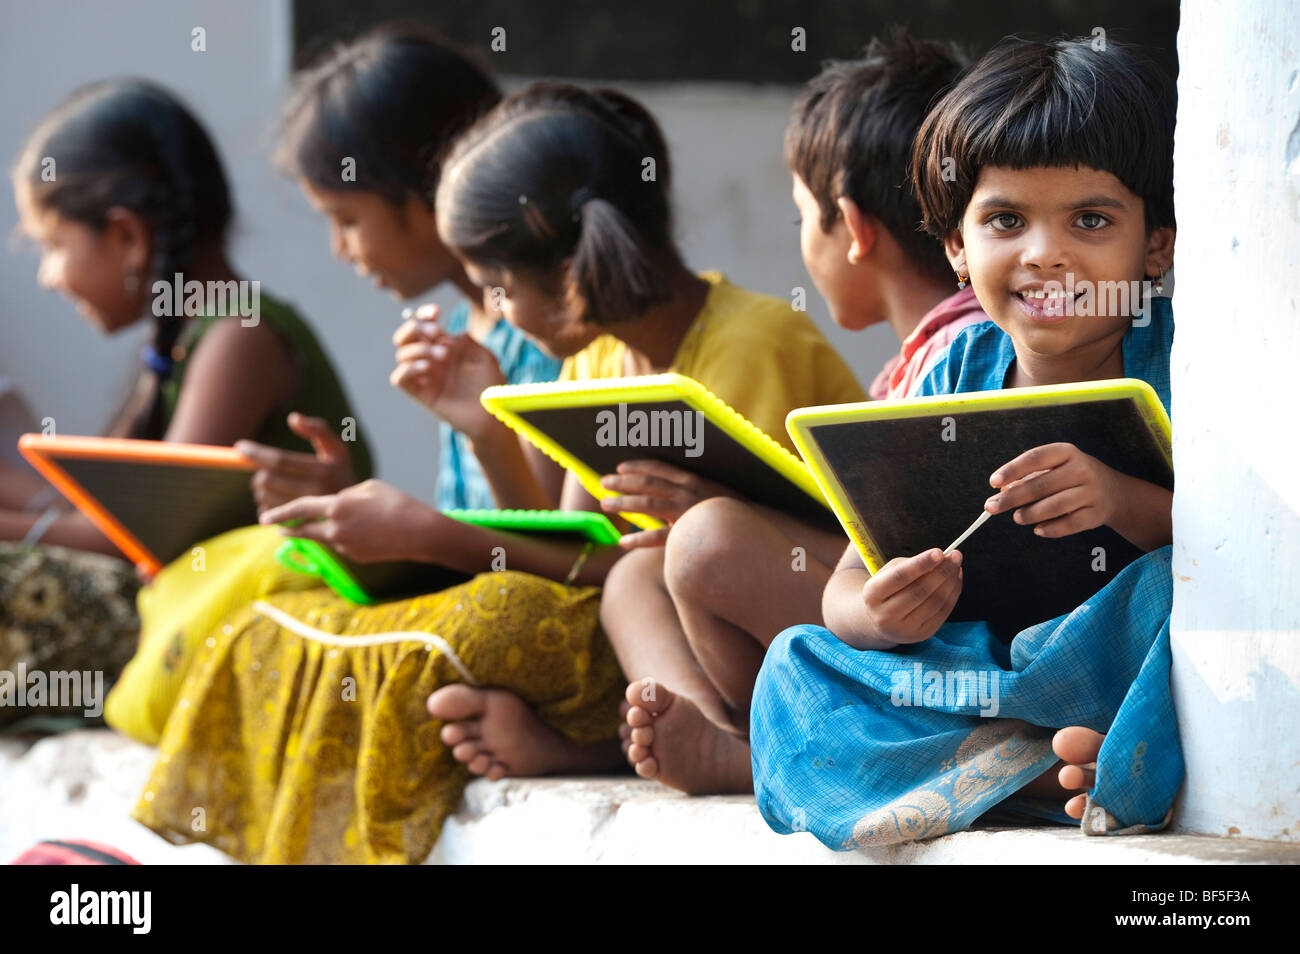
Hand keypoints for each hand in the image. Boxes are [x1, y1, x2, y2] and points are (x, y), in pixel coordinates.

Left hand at [237, 413, 356, 514]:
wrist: (358, 514)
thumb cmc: (341, 474)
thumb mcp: (338, 450)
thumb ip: (318, 430)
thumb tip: (293, 418)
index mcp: (323, 470)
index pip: (280, 461)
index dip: (257, 453)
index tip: (240, 447)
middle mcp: (315, 492)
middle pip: (267, 479)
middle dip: (259, 472)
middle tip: (263, 470)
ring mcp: (306, 513)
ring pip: (264, 496)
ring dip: (261, 488)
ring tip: (273, 484)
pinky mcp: (297, 526)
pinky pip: (266, 511)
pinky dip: (264, 503)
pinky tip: (276, 498)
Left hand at [260, 479, 437, 563]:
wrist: (419, 532)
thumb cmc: (396, 502)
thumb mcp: (368, 487)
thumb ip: (345, 494)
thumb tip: (336, 504)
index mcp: (336, 505)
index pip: (300, 508)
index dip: (281, 512)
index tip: (264, 517)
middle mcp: (335, 528)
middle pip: (303, 530)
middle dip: (287, 528)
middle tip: (274, 527)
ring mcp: (345, 545)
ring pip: (322, 538)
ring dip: (311, 533)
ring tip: (303, 530)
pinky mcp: (356, 556)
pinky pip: (341, 545)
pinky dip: (339, 538)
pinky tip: (352, 533)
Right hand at [390, 304, 504, 438]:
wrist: (492, 415)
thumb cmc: (490, 385)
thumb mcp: (484, 358)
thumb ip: (467, 343)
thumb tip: (447, 337)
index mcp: (444, 346)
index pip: (424, 325)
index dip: (424, 315)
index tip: (436, 312)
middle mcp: (430, 359)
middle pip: (406, 336)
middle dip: (415, 328)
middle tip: (435, 332)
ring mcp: (424, 376)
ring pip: (402, 354)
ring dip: (419, 349)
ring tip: (443, 355)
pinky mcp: (420, 394)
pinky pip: (400, 378)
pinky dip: (408, 369)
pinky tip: (426, 367)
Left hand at [598, 460, 736, 548]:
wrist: (755, 530)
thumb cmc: (732, 513)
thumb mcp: (713, 493)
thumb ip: (693, 490)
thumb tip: (673, 489)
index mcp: (692, 480)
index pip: (660, 469)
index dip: (638, 466)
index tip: (620, 466)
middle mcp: (687, 492)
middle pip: (648, 484)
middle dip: (623, 482)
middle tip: (603, 482)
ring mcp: (686, 512)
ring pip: (647, 504)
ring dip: (623, 503)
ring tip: (605, 504)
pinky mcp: (686, 534)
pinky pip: (658, 537)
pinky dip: (639, 540)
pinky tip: (623, 543)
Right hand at [861, 548, 962, 644]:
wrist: (881, 620)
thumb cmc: (888, 588)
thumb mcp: (889, 572)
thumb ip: (912, 565)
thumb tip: (944, 560)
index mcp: (872, 595)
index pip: (900, 577)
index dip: (921, 564)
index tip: (939, 552)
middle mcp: (885, 615)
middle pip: (920, 590)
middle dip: (941, 571)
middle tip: (956, 556)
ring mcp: (904, 629)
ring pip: (935, 602)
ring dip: (950, 582)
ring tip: (956, 567)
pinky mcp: (921, 635)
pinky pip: (942, 612)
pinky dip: (953, 594)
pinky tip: (955, 580)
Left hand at [985, 442, 1120, 537]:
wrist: (1113, 491)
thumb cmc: (1071, 477)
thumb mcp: (1053, 468)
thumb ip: (1028, 477)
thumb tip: (1002, 491)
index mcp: (1066, 452)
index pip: (1035, 458)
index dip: (1012, 470)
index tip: (993, 482)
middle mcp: (1081, 469)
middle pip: (1041, 485)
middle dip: (1012, 498)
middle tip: (992, 507)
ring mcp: (1091, 492)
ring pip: (1054, 506)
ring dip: (1030, 514)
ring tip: (1017, 517)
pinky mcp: (1096, 514)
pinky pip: (1070, 524)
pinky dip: (1050, 529)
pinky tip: (1037, 529)